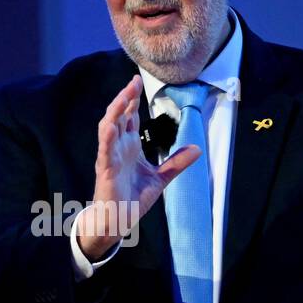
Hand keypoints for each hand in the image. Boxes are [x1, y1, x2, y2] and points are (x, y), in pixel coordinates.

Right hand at [77, 74, 200, 259]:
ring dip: (115, 110)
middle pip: (119, 116)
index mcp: (129, 147)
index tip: (137, 82)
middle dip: (125, 97)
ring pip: (108, 126)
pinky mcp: (105, 169)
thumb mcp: (160, 178)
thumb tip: (197, 148)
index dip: (132, 100)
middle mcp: (118, 147)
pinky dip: (107, 136)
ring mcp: (110, 156)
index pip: (129, 117)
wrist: (117, 221)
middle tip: (134, 81)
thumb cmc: (131, 199)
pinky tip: (111, 124)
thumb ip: (176, 163)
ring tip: (124, 94)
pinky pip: (105, 149)